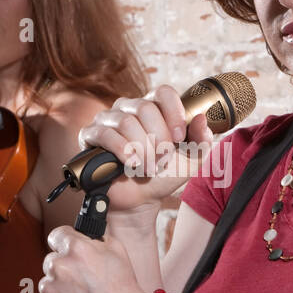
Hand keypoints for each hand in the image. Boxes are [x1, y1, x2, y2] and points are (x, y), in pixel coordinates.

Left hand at [37, 225, 150, 292]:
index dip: (65, 243)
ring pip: (48, 283)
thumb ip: (94, 238)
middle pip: (51, 260)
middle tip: (82, 280)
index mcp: (75, 248)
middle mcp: (58, 267)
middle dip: (64, 267)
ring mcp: (49, 290)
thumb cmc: (123, 287)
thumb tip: (82, 234)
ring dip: (59, 288)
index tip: (69, 250)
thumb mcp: (117, 250)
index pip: (56, 235)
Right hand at [76, 85, 216, 216]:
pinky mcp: (90, 135)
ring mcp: (107, 119)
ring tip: (147, 169)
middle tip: (162, 161)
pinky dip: (122, 151)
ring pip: (126, 122)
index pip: (163, 92)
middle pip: (145, 108)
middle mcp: (129, 107)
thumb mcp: (192, 160)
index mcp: (153, 106)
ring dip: (142, 150)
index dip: (173, 113)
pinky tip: (131, 165)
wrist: (141, 199)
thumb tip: (201, 118)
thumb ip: (202, 139)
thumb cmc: (165, 175)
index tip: (178, 138)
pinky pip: (105, 134)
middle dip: (158, 139)